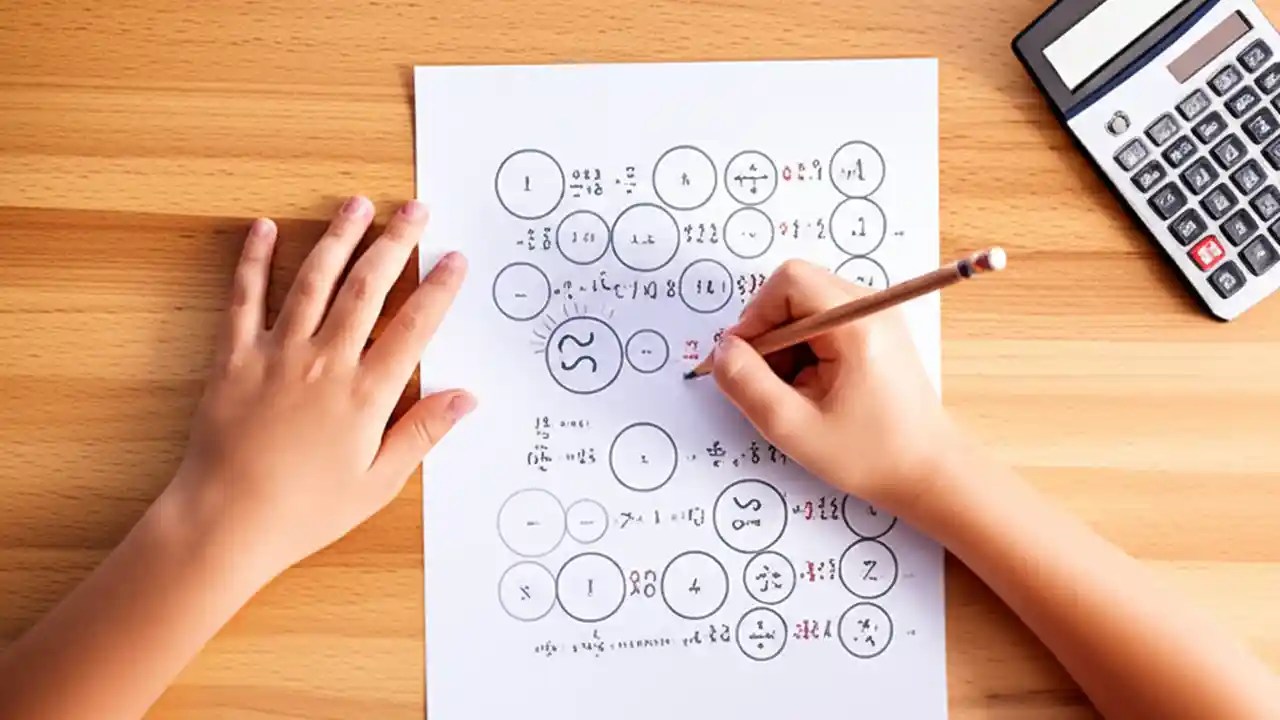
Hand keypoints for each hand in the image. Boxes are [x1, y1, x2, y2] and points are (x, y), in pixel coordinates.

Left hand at [167, 196, 472, 578]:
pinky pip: (245, 299)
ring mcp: (278, 355)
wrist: (225, 522)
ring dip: (338, 238)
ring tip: (356, 204)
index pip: (414, 327)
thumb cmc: (305, 511)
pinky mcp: (235, 358)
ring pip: (314, 281)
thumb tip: (465, 397)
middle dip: (395, 243)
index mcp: (366, 395)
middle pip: (368, 288)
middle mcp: (325, 363)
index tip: (454, 259)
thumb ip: (422, 433)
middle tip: (414, 210)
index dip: (438, 288)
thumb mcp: (378, 482)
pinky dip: (255, 261)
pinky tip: (265, 230)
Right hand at [712, 259, 955, 517]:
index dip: (755, 317)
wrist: (927, 470)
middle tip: (772, 381)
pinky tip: (812, 386)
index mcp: (857, 323)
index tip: (746, 361)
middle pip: (795, 288)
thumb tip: (722, 350)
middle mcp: (871, 306)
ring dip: (785, 343)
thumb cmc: (869, 454)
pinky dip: (804, 348)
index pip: (789, 282)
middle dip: (769, 332)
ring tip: (796, 391)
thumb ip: (747, 384)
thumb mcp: (793, 427)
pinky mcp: (875, 330)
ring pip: (805, 304)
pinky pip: (823, 319)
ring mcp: (876, 315)